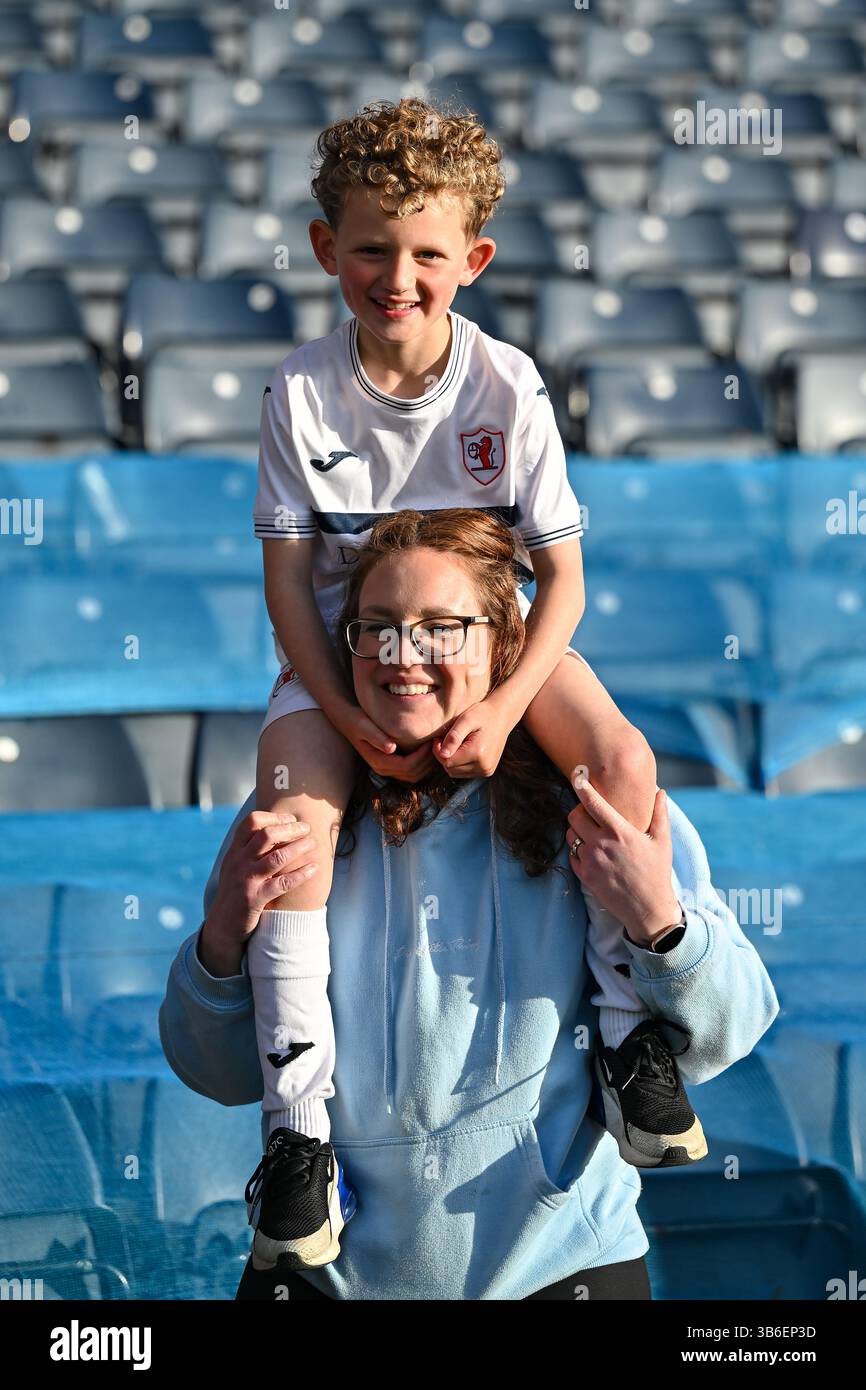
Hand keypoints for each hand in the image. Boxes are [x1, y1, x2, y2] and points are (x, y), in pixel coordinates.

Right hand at [201, 810, 319, 973]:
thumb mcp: (234, 866)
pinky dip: (301, 874)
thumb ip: (248, 848)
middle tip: (306, 828)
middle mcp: (239, 862)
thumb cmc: (234, 892)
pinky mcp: (255, 899)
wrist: (222, 926)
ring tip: (313, 843)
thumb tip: (273, 827)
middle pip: (267, 834)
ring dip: (299, 847)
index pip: (252, 822)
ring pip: (277, 857)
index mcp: (234, 852)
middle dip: (290, 828)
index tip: (291, 819)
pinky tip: (314, 868)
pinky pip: (282, 883)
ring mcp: (246, 880)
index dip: (274, 817)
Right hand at [337, 704, 436, 783]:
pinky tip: (427, 746)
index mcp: (378, 762)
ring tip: (434, 745)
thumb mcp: (364, 725)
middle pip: (414, 774)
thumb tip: (391, 748)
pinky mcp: (392, 763)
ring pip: (415, 774)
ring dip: (427, 763)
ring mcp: (388, 768)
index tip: (430, 741)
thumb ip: (376, 737)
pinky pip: (413, 769)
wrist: (348, 720)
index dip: (422, 756)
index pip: (407, 766)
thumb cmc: (356, 719)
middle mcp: (384, 769)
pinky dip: (423, 761)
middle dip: (428, 761)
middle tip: (437, 743)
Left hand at [431, 696, 516, 779]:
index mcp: (478, 754)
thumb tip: (443, 754)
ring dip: (451, 760)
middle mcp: (484, 766)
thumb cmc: (482, 714)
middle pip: (450, 769)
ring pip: (456, 773)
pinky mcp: (487, 771)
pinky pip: (464, 772)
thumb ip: (454, 736)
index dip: (438, 750)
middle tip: (445, 739)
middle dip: (444, 755)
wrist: (502, 716)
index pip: (447, 761)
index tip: (439, 737)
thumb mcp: (466, 719)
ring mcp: (487, 771)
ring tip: (455, 743)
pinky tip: (462, 749)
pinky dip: (459, 763)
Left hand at [564, 772, 680, 945]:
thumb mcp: (662, 841)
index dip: (581, 785)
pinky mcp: (584, 875)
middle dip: (579, 810)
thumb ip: (659, 813)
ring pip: (570, 835)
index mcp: (620, 832)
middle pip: (574, 816)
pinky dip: (577, 849)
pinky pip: (571, 854)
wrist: (648, 908)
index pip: (592, 802)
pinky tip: (592, 852)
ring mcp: (590, 861)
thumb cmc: (657, 872)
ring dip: (577, 830)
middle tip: (590, 814)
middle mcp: (601, 844)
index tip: (577, 774)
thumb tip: (660, 791)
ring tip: (593, 834)